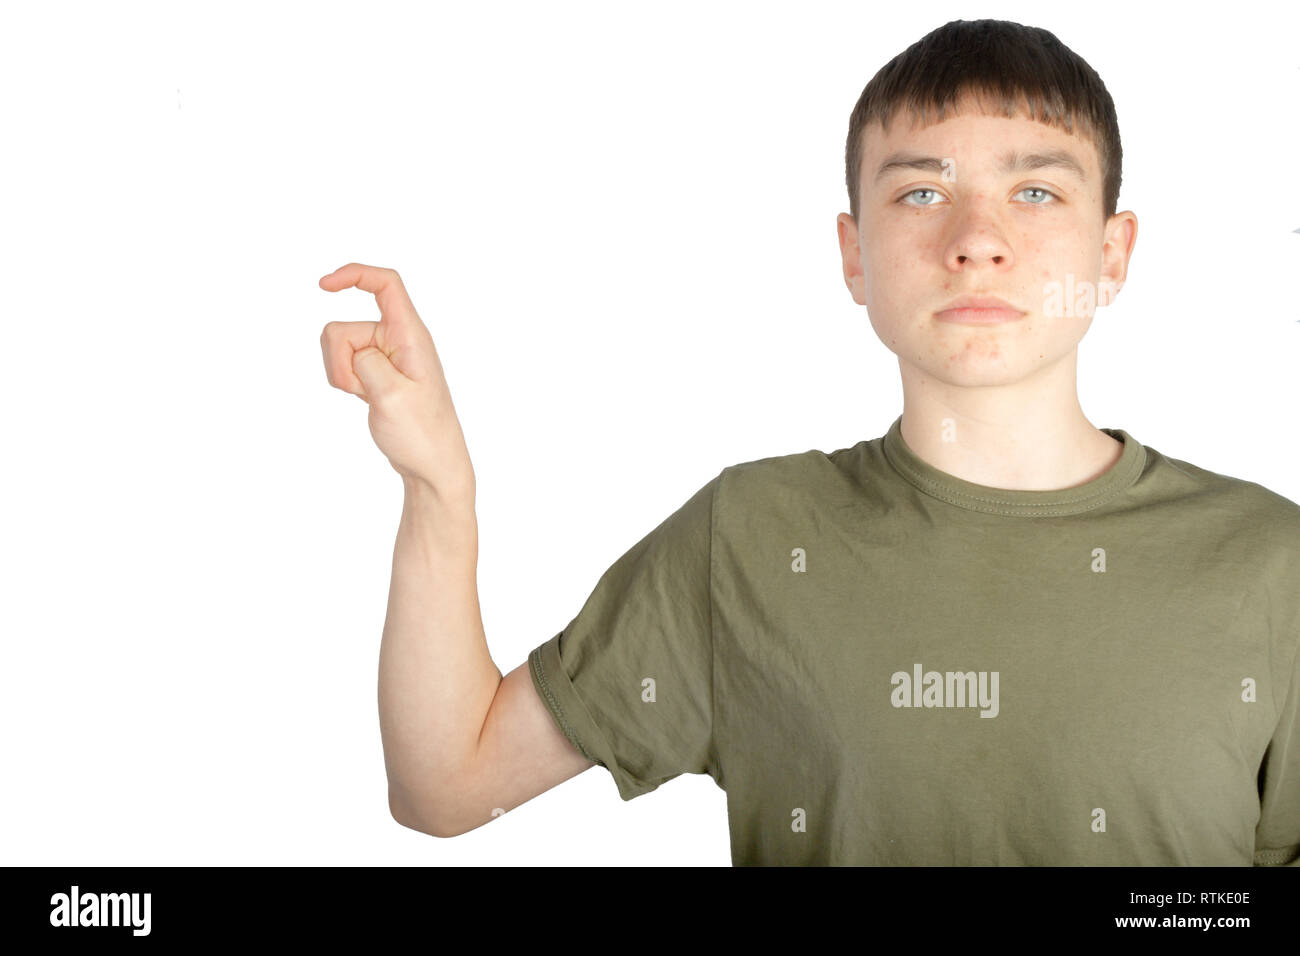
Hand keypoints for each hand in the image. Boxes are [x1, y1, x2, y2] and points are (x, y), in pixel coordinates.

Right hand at [319, 263, 474, 499]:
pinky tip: (364, 399)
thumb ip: (367, 362)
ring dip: (341, 373)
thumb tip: (355, 348)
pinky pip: (343, 365)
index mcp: (411, 335)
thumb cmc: (422, 433)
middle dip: (339, 360)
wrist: (431, 465)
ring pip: (338, 348)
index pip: (386, 284)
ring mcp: (385, 356)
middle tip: (364, 390)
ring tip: (368, 397)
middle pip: (344, 328)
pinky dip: (345, 381)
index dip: (354, 275)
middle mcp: (398, 339)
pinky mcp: (376, 372)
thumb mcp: (392, 396)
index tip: (324, 286)